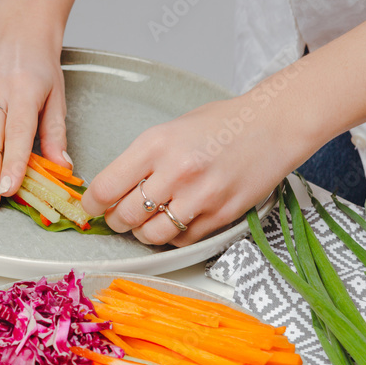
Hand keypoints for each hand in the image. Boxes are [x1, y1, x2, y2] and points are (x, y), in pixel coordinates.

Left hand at [80, 96, 301, 246]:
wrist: (274, 125)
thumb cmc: (222, 125)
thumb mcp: (170, 130)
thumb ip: (140, 160)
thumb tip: (110, 190)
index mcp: (156, 144)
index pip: (106, 188)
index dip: (92, 205)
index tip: (92, 208)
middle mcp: (176, 171)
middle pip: (125, 217)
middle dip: (116, 221)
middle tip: (119, 216)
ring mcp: (200, 196)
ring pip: (150, 235)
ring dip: (142, 233)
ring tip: (147, 220)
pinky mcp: (220, 215)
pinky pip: (181, 240)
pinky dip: (172, 235)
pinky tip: (176, 220)